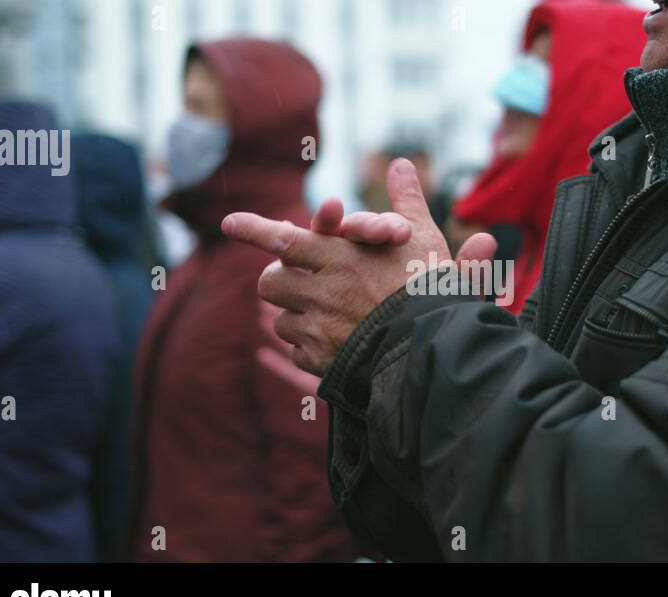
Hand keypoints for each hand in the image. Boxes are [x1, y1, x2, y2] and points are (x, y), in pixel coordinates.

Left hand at [222, 158, 496, 375]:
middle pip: (271, 283)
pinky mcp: (323, 362)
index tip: (229, 223)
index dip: (254, 229)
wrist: (438, 350)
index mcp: (341, 258)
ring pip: (281, 320)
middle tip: (295, 281)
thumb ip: (407, 202)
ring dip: (297, 316)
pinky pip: (297, 352)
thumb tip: (402, 164)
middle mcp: (324, 293)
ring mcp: (320, 331)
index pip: (284, 239)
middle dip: (279, 282)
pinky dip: (310, 346)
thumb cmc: (433, 291)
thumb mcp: (424, 240)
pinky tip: (336, 342)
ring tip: (326, 315)